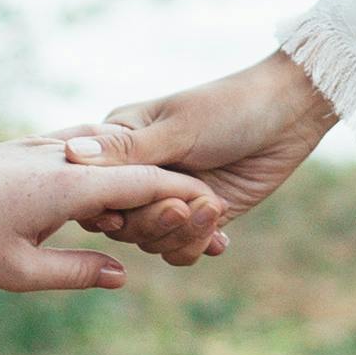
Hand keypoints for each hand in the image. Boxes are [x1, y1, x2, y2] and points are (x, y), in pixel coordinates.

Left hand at [0, 145, 227, 289]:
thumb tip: (122, 276)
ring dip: (150, 179)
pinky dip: (120, 168)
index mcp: (72, 187)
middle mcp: (70, 159)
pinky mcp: (36, 145)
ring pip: (119, 156)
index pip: (150, 183)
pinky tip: (127, 185)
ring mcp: (53, 147)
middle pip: (142, 168)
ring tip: (174, 206)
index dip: (188, 198)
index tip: (218, 212)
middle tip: (210, 220)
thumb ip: (76, 272)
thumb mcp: (19, 271)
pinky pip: (94, 153)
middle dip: (179, 194)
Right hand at [62, 51, 336, 226]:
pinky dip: (198, 244)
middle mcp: (139, 173)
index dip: (108, 208)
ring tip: (214, 208)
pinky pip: (181, 247)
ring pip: (151, 240)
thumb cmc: (229, 107)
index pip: (93, 189)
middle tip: (185, 206)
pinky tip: (219, 239)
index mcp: (121, 143)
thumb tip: (67, 154)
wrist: (288, 113)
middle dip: (153, 222)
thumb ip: (128, 152)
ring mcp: (169, 195)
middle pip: (122, 223)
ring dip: (182, 233)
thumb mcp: (179, 128)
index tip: (124, 215)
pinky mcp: (198, 214)